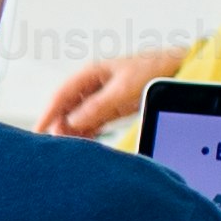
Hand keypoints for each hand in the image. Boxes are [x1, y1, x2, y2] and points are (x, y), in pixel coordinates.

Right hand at [36, 46, 181, 139]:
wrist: (182, 69)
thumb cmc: (155, 70)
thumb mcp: (124, 90)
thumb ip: (97, 106)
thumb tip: (72, 122)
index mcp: (92, 73)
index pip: (61, 95)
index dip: (48, 114)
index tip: (38, 132)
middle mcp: (95, 85)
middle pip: (68, 108)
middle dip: (59, 126)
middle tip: (53, 147)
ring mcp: (105, 97)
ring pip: (80, 117)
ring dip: (73, 132)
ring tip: (68, 150)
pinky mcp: (115, 108)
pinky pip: (95, 123)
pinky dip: (88, 134)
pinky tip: (86, 145)